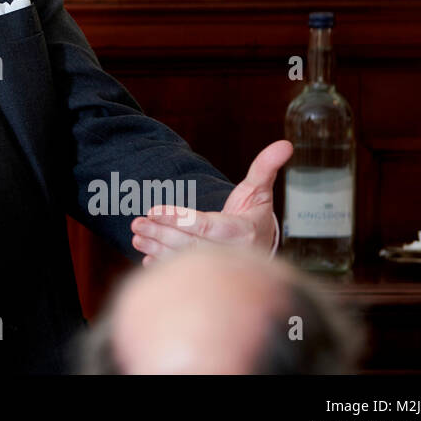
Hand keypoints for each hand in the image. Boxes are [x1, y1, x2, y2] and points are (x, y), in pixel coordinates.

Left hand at [129, 139, 293, 264]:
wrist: (260, 249)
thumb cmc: (255, 215)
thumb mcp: (261, 190)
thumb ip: (266, 167)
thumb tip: (284, 144)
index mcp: (243, 232)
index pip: (209, 225)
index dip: (181, 218)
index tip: (154, 210)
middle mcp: (232, 254)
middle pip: (191, 243)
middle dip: (161, 233)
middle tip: (137, 223)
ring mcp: (219, 268)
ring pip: (184, 258)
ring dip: (157, 247)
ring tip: (136, 235)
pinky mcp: (208, 276)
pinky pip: (184, 272)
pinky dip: (164, 265)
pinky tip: (146, 257)